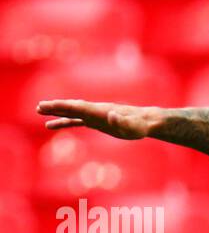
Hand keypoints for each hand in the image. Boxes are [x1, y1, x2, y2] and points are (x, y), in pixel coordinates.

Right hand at [36, 99, 157, 139]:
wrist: (145, 122)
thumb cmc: (139, 126)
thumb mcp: (133, 127)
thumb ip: (122, 122)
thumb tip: (112, 115)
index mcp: (100, 111)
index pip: (78, 107)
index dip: (63, 106)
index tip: (49, 105)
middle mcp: (95, 111)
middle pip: (72, 107)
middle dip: (55, 107)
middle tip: (38, 107)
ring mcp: (94, 116)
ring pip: (71, 113)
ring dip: (56, 112)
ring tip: (39, 111)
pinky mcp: (96, 122)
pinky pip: (76, 121)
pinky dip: (64, 122)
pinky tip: (51, 125)